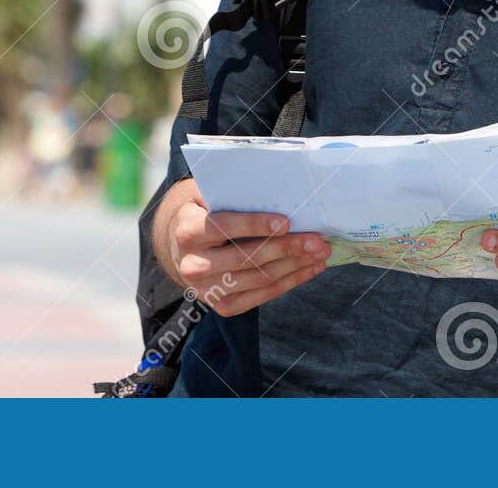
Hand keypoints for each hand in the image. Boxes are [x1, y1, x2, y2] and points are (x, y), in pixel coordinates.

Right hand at [159, 180, 330, 315]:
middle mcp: (193, 264)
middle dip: (287, 248)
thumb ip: (232, 193)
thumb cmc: (203, 211)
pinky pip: (262, 295)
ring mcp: (207, 290)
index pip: (223, 227)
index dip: (255, 224)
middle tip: (317, 240)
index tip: (286, 222)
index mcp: (188, 231)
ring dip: (295, 266)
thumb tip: (277, 192)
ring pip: (259, 278)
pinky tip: (309, 269)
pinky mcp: (222, 306)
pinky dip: (290, 282)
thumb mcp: (206, 195)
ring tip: (320, 253)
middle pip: (247, 258)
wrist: (177, 246)